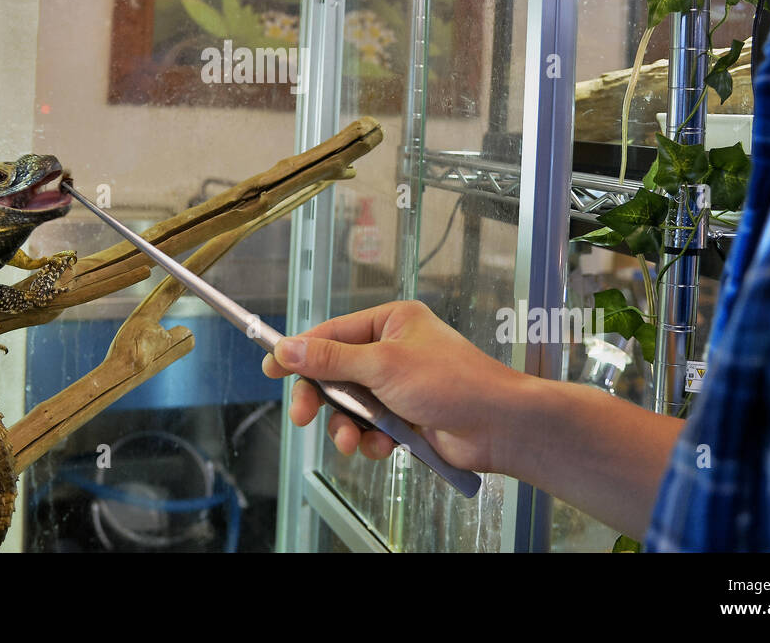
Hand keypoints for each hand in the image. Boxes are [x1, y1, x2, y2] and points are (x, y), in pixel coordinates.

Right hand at [261, 299, 525, 472]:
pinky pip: (370, 428)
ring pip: (350, 407)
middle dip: (322, 398)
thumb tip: (288, 348)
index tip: (271, 366)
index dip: (299, 351)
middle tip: (303, 416)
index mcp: (391, 322)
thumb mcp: (383, 365)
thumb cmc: (454, 382)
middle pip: (336, 373)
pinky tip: (385, 446)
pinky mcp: (405, 417)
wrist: (498, 427)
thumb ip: (331, 359)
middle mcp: (393, 350)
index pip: (332, 333)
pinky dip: (372, 440)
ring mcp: (399, 386)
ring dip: (347, 427)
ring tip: (353, 442)